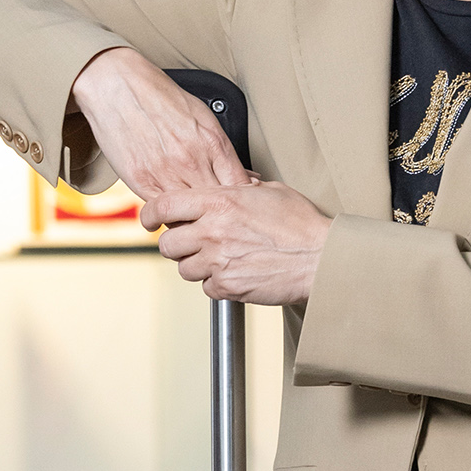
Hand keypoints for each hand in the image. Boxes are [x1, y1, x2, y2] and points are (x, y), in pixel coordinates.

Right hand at [69, 48, 251, 199]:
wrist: (118, 85)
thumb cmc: (160, 96)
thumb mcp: (202, 115)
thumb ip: (222, 148)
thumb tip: (242, 175)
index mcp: (212, 142)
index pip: (239, 186)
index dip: (244, 199)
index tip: (240, 202)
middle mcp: (191, 160)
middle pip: (217, 204)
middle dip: (222, 211)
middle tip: (220, 213)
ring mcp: (166, 173)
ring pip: (190, 213)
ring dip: (194, 217)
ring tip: (194, 213)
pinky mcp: (141, 180)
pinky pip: (163, 211)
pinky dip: (170, 215)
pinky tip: (172, 209)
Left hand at [141, 182, 331, 304]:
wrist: (322, 258)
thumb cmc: (301, 224)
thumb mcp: (269, 191)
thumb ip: (241, 187)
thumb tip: (233, 183)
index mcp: (219, 202)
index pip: (164, 205)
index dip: (149, 214)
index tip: (148, 220)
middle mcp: (213, 231)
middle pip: (167, 243)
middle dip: (175, 245)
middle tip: (191, 244)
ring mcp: (218, 260)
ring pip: (184, 268)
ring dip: (196, 266)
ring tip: (220, 259)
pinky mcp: (228, 285)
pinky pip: (206, 287)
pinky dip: (216, 283)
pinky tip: (236, 273)